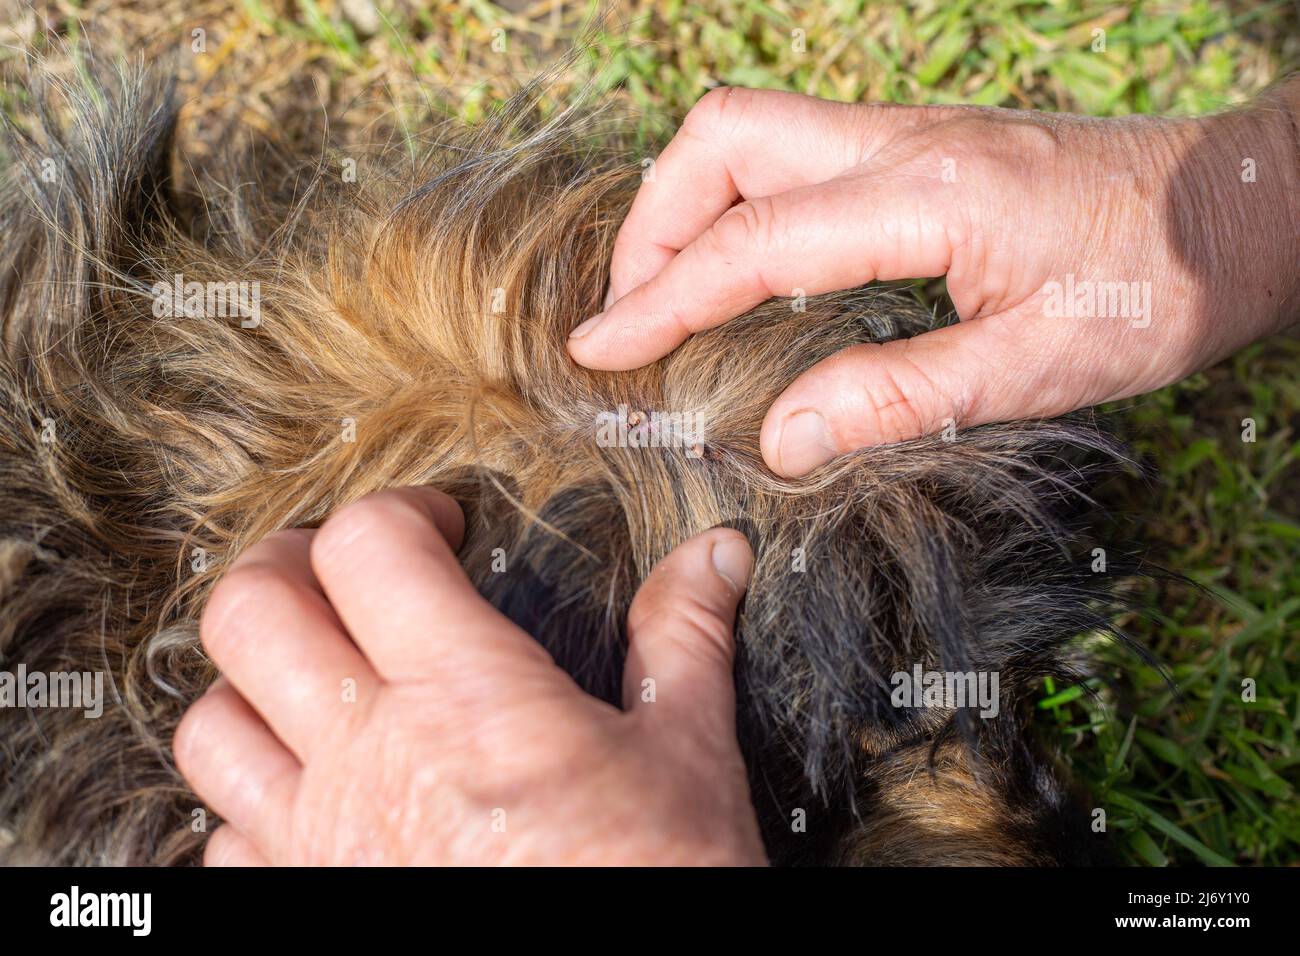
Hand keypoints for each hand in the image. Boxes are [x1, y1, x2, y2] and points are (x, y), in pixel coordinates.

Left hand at [174, 487, 765, 865]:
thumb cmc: (656, 885)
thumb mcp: (687, 754)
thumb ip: (682, 639)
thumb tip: (711, 559)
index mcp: (468, 698)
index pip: (369, 548)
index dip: (400, 511)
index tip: (439, 525)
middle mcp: (371, 762)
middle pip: (250, 613)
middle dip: (286, 564)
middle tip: (340, 568)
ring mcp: (322, 842)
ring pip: (210, 726)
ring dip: (250, 682)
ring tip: (311, 672)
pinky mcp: (305, 902)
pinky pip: (226, 839)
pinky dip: (254, 801)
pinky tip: (313, 793)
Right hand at [568, 85, 1299, 475]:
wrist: (1239, 207)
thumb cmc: (1156, 287)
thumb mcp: (1034, 368)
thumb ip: (897, 400)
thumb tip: (781, 439)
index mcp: (925, 197)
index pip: (750, 242)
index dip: (661, 300)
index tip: (599, 352)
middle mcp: (902, 142)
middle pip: (724, 139)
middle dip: (652, 222)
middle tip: (630, 312)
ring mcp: (910, 131)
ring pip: (753, 131)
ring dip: (689, 203)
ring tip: (667, 291)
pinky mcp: (922, 144)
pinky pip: (796, 150)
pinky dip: (739, 200)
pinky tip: (745, 264)